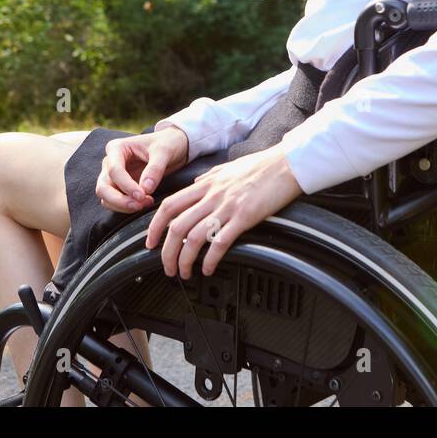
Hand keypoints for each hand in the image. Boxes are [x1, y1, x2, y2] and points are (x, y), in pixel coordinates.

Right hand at [96, 126, 190, 213]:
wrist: (175, 146)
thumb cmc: (168, 143)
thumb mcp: (164, 151)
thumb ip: (155, 168)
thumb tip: (145, 189)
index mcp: (116, 148)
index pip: (114, 170)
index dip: (126, 186)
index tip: (142, 196)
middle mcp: (110, 162)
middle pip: (103, 187)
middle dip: (119, 200)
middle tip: (139, 205)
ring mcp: (113, 176)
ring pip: (106, 198)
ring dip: (123, 206)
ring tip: (146, 203)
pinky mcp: (120, 187)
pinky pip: (115, 203)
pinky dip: (127, 207)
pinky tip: (145, 203)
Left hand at [143, 146, 303, 278]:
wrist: (286, 164)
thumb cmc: (260, 166)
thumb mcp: (226, 168)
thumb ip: (208, 178)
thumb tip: (196, 184)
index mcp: (205, 185)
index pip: (169, 206)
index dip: (155, 226)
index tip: (150, 242)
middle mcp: (211, 196)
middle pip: (177, 226)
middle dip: (167, 252)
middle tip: (166, 267)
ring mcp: (227, 207)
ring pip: (194, 237)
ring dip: (185, 260)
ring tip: (184, 273)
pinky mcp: (244, 217)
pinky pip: (220, 242)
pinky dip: (210, 259)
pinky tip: (209, 268)